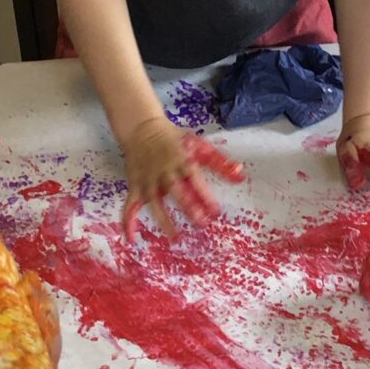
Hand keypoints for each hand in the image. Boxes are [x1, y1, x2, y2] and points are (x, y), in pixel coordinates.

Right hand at [121, 116, 244, 241]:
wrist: (141, 128)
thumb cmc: (174, 139)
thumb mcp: (198, 145)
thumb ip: (220, 162)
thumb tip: (241, 176)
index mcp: (182, 160)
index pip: (195, 179)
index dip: (205, 196)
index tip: (215, 212)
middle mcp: (164, 172)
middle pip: (177, 192)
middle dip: (189, 208)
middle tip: (201, 224)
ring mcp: (148, 181)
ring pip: (155, 203)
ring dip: (164, 221)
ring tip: (176, 238)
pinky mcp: (135, 187)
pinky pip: (130, 206)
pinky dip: (128, 222)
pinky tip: (131, 239)